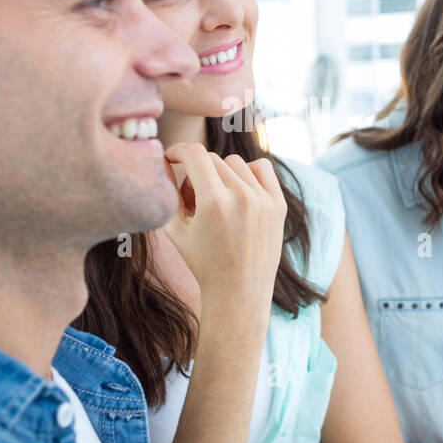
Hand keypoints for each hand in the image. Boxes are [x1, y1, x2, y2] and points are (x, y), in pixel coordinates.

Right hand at [162, 143, 287, 319]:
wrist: (238, 292)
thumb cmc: (202, 263)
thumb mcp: (175, 229)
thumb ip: (168, 192)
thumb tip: (165, 161)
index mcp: (214, 202)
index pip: (194, 153)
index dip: (178, 150)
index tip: (172, 158)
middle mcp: (241, 197)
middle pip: (213, 160)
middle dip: (197, 173)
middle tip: (192, 199)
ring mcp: (263, 200)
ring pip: (235, 163)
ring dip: (221, 174)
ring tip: (216, 200)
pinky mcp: (278, 204)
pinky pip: (261, 168)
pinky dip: (248, 173)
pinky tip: (239, 191)